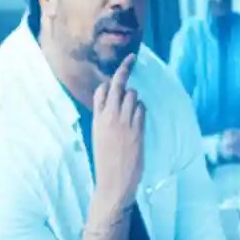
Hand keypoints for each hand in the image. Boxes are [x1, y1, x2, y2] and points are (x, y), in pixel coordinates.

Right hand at [89, 54, 144, 222]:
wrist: (113, 182)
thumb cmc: (106, 162)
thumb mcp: (99, 137)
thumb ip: (105, 120)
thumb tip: (116, 106)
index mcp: (97, 119)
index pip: (101, 91)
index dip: (109, 84)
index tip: (116, 76)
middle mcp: (109, 117)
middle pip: (117, 85)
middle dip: (124, 69)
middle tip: (131, 57)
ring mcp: (124, 123)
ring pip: (132, 94)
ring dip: (135, 98)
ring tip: (133, 111)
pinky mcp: (137, 130)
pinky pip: (142, 108)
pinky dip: (142, 110)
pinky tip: (140, 119)